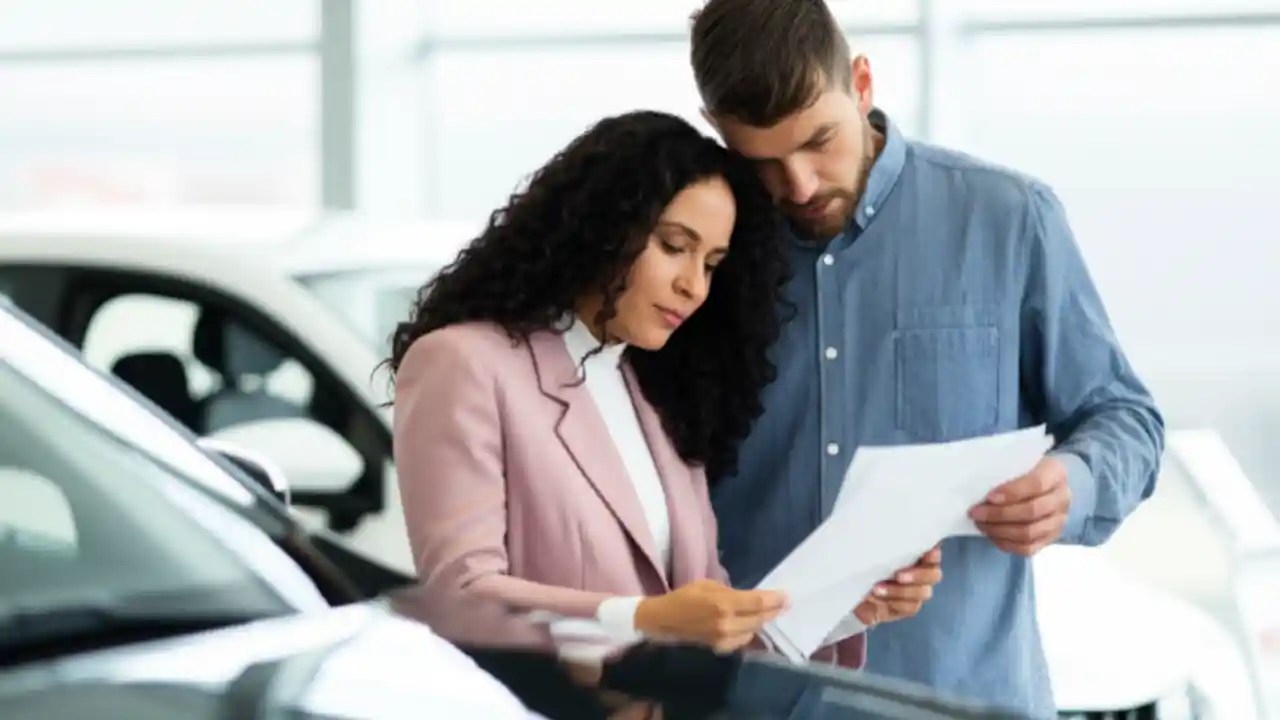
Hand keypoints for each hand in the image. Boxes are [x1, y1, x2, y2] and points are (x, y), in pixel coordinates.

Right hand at [634, 579, 786, 652]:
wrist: (664, 620)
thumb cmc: (685, 596)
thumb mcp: (709, 585)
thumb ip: (731, 592)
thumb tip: (751, 598)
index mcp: (724, 602)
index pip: (758, 602)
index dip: (775, 600)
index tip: (787, 596)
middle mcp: (727, 622)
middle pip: (760, 618)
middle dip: (773, 610)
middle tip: (784, 604)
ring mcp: (724, 638)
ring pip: (753, 630)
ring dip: (761, 621)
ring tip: (767, 613)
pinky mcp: (720, 648)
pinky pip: (742, 640)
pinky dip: (748, 631)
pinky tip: (748, 625)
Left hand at [853, 545, 942, 625]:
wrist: (847, 590)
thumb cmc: (860, 563)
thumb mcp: (868, 550)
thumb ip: (882, 542)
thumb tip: (884, 529)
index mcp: (915, 554)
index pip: (933, 552)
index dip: (933, 553)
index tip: (927, 552)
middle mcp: (920, 572)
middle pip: (934, 574)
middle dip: (918, 575)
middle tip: (898, 575)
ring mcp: (915, 592)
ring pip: (923, 592)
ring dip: (901, 591)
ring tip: (878, 588)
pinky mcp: (906, 607)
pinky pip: (910, 607)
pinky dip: (895, 602)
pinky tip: (878, 597)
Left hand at [969, 456, 1070, 555]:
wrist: (1047, 486)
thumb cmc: (1027, 472)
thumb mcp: (1021, 463)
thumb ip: (1006, 472)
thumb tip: (978, 487)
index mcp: (1055, 473)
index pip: (1037, 484)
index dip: (1012, 492)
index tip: (989, 497)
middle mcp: (1062, 498)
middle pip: (1031, 511)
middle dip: (998, 514)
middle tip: (976, 513)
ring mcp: (1059, 521)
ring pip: (1029, 533)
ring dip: (999, 530)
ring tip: (981, 524)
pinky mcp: (1051, 538)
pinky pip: (1029, 548)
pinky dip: (1007, 544)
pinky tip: (992, 535)